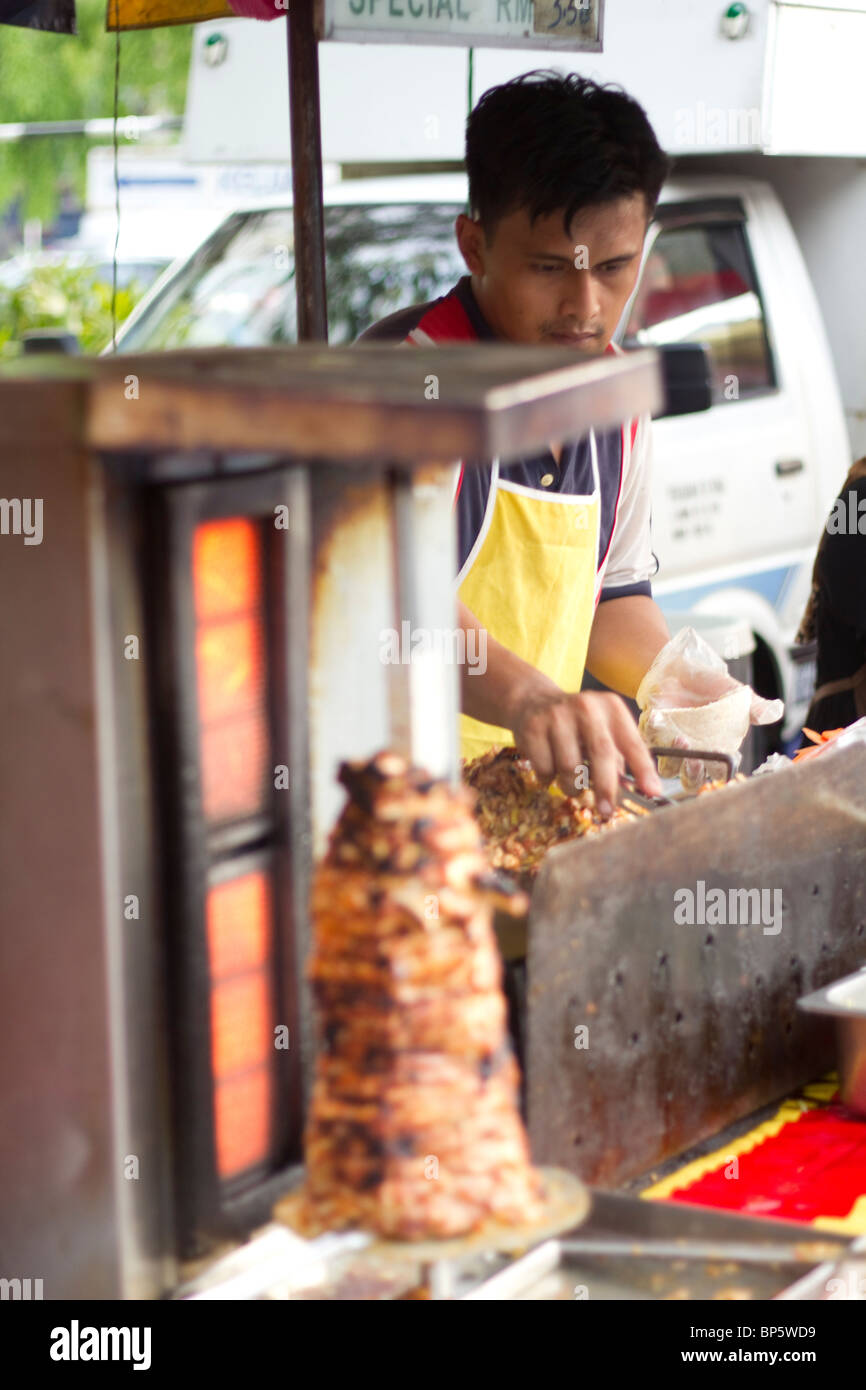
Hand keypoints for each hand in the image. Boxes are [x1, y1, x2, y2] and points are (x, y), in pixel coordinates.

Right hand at [509, 686, 662, 816]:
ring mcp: (557, 716)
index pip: (632, 742)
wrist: (533, 701)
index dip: (643, 769)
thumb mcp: (601, 729)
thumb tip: (635, 791)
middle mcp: (586, 707)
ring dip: (571, 787)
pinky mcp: (533, 728)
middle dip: (606, 788)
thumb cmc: (576, 724)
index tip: (652, 791)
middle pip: (601, 753)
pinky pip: (545, 768)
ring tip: (570, 783)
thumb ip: (618, 756)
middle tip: (607, 811)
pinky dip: (548, 778)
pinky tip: (548, 766)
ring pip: (570, 768)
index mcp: (611, 708)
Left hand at [636, 627, 783, 789]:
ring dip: (673, 760)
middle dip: (694, 774)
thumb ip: (754, 705)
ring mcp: (672, 748)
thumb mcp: (733, 692)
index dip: (721, 768)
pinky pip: (650, 746)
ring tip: (679, 737)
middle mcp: (695, 754)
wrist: (677, 670)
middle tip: (695, 758)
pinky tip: (659, 718)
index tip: (721, 753)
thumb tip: (775, 712)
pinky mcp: (652, 738)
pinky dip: (653, 736)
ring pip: (670, 770)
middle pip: (693, 781)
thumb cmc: (708, 684)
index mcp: (718, 749)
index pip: (722, 771)